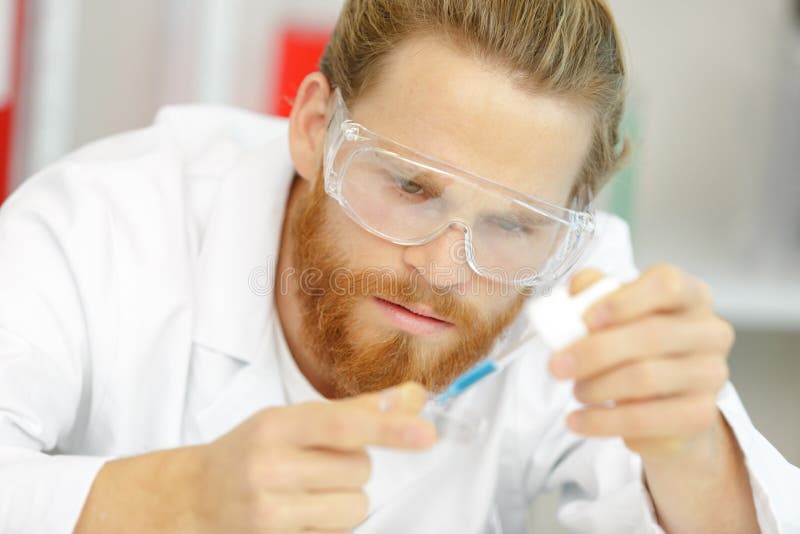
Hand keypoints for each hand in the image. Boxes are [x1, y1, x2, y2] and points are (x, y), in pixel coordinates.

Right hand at [76, 382, 435, 533]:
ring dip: (344, 500)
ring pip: (355, 506)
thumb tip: (414, 396)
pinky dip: (328, 524)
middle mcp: (269, 466)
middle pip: (359, 469)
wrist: (191, 499)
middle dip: (351, 468)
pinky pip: (337, 533)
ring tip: (307, 492)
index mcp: (276, 425)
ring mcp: (269, 512)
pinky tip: (297, 514)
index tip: (425, 433)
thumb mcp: (291, 421)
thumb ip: (355, 410)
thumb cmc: (250, 453)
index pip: (342, 425)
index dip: (388, 428)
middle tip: (315, 466)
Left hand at [548, 265, 734, 460]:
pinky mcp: (701, 415)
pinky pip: (645, 419)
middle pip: (651, 334)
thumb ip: (594, 291)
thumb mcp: (615, 312)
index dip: (623, 300)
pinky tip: (577, 420)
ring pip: (646, 378)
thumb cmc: (635, 345)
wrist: (665, 402)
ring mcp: (711, 375)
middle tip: (556, 366)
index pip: (667, 284)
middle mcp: (711, 332)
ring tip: (574, 391)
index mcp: (691, 296)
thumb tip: (579, 287)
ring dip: (598, 386)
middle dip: (594, 352)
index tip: (585, 320)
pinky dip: (602, 421)